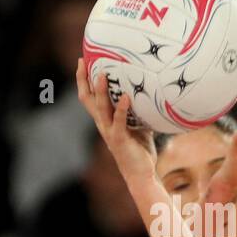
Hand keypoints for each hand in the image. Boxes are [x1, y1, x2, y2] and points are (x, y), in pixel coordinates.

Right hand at [76, 58, 156, 185]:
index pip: (89, 98)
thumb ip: (140, 115)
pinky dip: (121, 109)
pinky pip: (119, 121)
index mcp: (105, 122)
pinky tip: (125, 97)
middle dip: (83, 80)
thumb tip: (153, 99)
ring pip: (100, 108)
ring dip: (100, 91)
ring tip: (102, 74)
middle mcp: (103, 125)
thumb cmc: (140, 152)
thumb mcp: (140, 129)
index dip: (84, 81)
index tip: (84, 62)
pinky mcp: (120, 139)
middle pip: (87, 99)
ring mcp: (110, 132)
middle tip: (83, 61)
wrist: (141, 175)